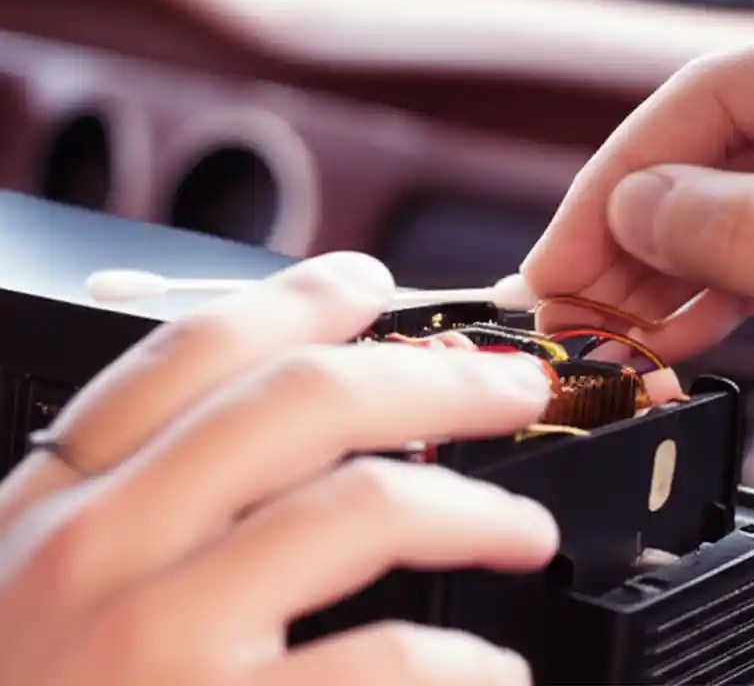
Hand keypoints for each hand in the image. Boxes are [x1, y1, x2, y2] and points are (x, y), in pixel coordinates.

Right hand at [0, 253, 556, 685]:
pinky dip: (462, 666)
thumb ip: (134, 509)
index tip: (371, 283)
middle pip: (298, 403)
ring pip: (358, 508)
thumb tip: (283, 441)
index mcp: (54, 507)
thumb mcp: (33, 589)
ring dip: (474, 509)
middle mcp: (97, 554)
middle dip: (431, 375)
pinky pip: (382, 663)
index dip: (296, 301)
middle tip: (511, 384)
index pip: (187, 354)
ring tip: (527, 531)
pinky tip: (490, 674)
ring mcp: (155, 644)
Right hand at [522, 0, 753, 457]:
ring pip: (743, 188)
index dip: (619, 180)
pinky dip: (733, 275)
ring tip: (615, 327)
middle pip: (718, 140)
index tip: (559, 257)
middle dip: (637, 227)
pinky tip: (684, 324)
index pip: (712, 98)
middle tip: (571, 303)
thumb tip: (638, 209)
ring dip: (676, 259)